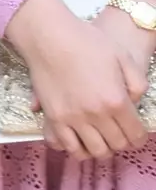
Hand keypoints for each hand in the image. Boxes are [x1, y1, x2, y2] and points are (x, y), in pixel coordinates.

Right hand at [7, 0, 146, 157]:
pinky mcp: (54, 118)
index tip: (137, 136)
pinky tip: (81, 141)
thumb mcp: (123, 57)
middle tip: (121, 137)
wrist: (50, 38)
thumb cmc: (87, 42)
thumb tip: (134, 102)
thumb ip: (137, 83)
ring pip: (92, 151)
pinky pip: (67, 146)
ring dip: (101, 150)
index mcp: (116, 100)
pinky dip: (77, 149)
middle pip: (115, 145)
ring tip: (102, 141)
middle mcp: (95, 114)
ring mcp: (72, 119)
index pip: (134, 133)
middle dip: (122, 144)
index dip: (139, 138)